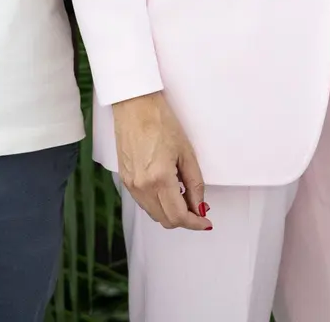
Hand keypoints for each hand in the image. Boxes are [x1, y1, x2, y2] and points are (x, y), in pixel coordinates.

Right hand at [113, 91, 212, 231]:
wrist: (134, 106)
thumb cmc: (159, 121)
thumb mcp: (186, 152)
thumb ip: (195, 184)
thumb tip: (200, 206)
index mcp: (159, 179)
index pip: (178, 216)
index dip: (195, 223)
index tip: (204, 221)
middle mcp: (142, 186)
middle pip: (165, 220)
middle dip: (184, 219)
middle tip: (197, 208)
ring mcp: (130, 185)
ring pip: (153, 214)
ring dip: (170, 211)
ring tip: (182, 194)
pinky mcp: (124, 180)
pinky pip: (143, 203)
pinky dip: (157, 203)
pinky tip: (167, 189)